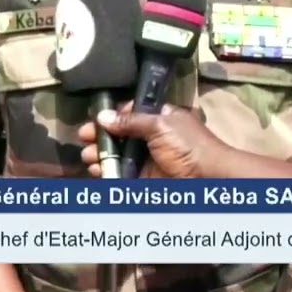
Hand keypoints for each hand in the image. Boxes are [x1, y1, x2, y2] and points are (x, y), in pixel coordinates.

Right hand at [78, 104, 227, 178]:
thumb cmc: (187, 145)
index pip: (130, 113)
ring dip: (101, 154)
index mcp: (159, 117)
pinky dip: (108, 172)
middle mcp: (152, 136)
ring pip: (118, 154)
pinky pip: (123, 173)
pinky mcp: (145, 178)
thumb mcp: (160, 125)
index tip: (93, 121)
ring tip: (88, 157)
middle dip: (101, 137)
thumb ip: (131, 120)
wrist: (207, 177)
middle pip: (120, 135)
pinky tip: (97, 170)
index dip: (111, 116)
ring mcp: (148, 158)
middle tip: (84, 140)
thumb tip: (103, 116)